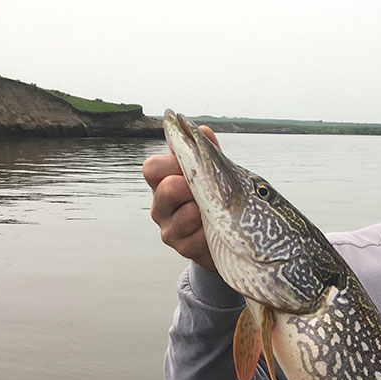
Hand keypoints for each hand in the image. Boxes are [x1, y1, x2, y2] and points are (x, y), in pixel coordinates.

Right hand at [142, 125, 218, 270]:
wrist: (228, 237)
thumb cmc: (216, 198)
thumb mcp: (213, 174)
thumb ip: (208, 152)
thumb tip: (202, 131)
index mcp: (162, 182)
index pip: (152, 167)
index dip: (173, 164)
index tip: (191, 166)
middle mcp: (160, 206)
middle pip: (167, 189)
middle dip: (192, 187)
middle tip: (207, 190)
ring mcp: (169, 229)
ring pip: (186, 214)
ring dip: (206, 211)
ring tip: (215, 211)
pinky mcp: (183, 248)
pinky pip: (199, 237)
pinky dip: (214, 231)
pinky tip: (219, 230)